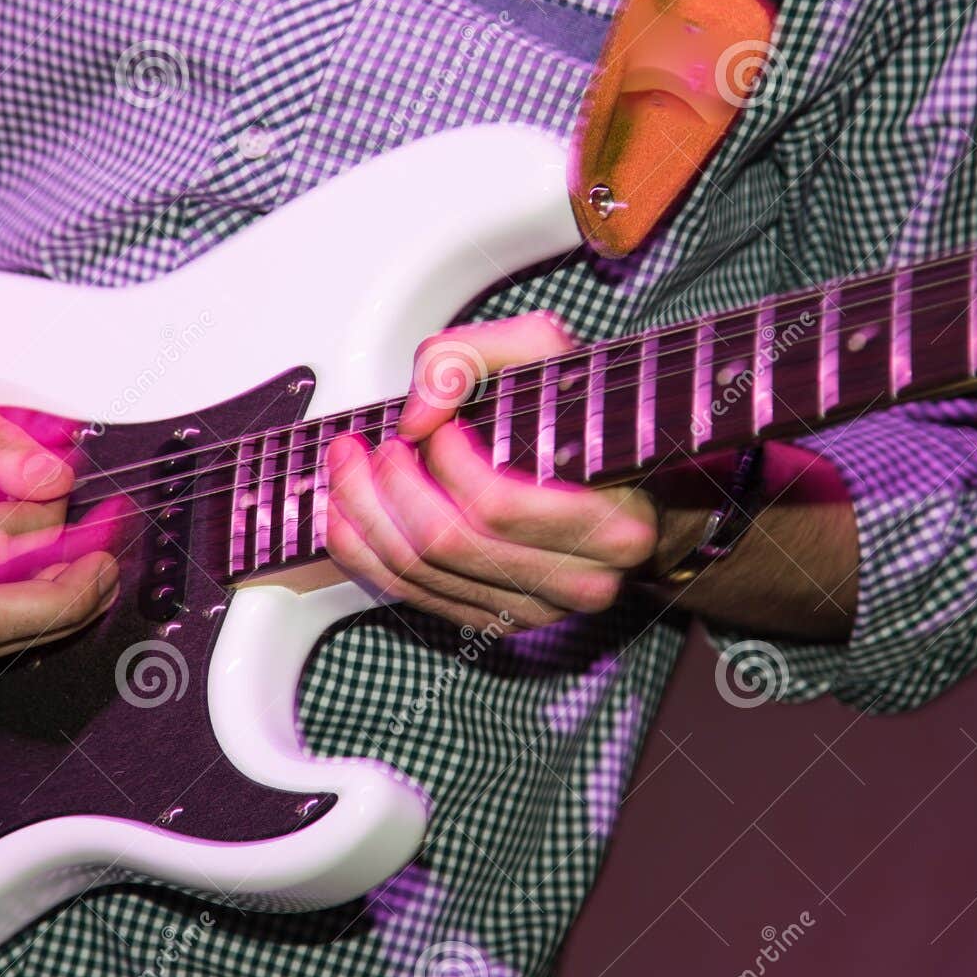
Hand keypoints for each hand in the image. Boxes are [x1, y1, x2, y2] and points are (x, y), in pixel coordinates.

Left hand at [324, 311, 665, 631]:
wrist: (628, 485)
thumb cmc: (585, 419)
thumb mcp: (545, 355)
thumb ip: (473, 356)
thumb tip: (418, 415)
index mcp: (612, 526)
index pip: (497, 506)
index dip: (444, 462)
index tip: (433, 428)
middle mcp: (579, 582)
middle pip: (445, 543)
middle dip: (385, 485)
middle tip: (365, 444)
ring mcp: (536, 609)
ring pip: (418, 573)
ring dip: (362, 516)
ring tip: (349, 467)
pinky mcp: (496, 621)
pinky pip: (410, 595)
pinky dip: (363, 553)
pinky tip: (347, 512)